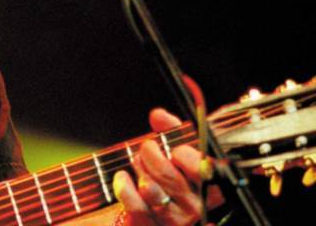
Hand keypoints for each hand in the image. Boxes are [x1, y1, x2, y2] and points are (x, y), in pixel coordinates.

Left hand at [112, 108, 220, 225]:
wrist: (154, 209)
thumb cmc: (172, 175)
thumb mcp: (177, 150)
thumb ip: (171, 130)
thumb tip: (158, 115)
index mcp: (209, 186)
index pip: (205, 170)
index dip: (187, 157)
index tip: (175, 149)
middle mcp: (195, 206)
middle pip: (171, 177)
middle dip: (153, 156)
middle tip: (146, 147)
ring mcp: (174, 219)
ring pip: (152, 190)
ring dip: (139, 169)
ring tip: (136, 160)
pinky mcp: (152, 225)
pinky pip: (136, 206)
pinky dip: (124, 188)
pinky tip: (122, 177)